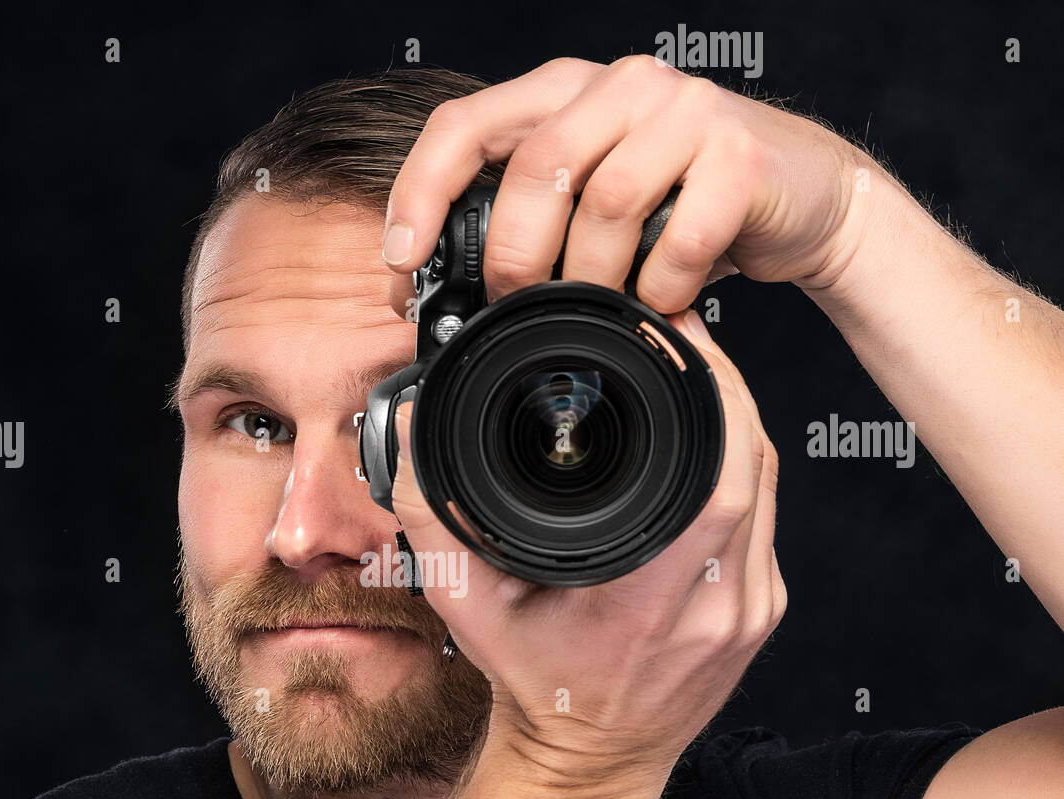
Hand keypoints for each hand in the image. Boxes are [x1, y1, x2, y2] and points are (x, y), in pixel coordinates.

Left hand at [383, 55, 863, 313]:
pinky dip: (663, 284)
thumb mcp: (595, 204)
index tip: (398, 263)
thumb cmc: (685, 205)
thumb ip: (531, 225)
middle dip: (512, 256)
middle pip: (535, 168)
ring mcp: (684, 110)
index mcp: (565, 93)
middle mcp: (619, 85)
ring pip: (606, 203)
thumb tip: (445, 300)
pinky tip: (662, 300)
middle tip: (514, 307)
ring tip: (600, 310)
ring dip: (592, 280)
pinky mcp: (740, 154)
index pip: (464, 124)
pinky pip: (683, 234)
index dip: (419, 193)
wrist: (803, 195)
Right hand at [389, 311, 785, 787]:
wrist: (587, 759)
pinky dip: (744, 469)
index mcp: (654, 599)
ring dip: (739, 423)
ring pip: (769, 486)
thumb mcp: (466, 604)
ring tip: (694, 378)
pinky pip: (767, 519)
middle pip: (757, 463)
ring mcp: (749, 610)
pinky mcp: (760, 612)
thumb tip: (410, 434)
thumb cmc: (534, 684)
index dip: (715, 393)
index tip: (683, 339)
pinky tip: (712, 442)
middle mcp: (719, 605)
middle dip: (726, 388)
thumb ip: (429, 518)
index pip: (723, 474)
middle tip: (685, 339)